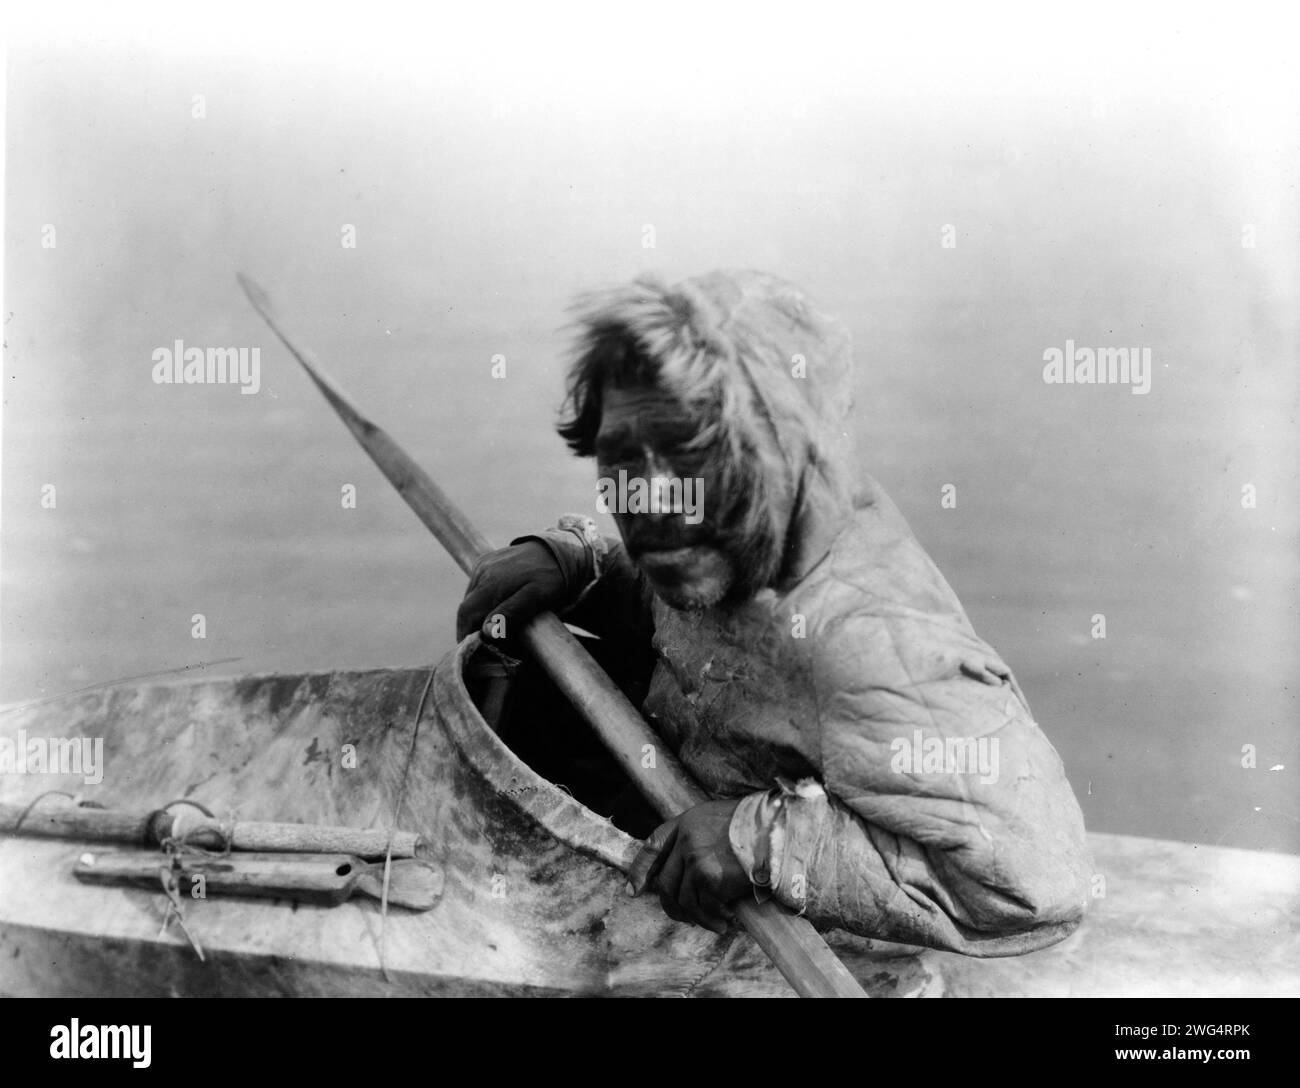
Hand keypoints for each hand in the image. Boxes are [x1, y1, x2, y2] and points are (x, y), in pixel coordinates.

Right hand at [456, 540, 569, 644]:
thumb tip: (486, 631)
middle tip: (484, 643)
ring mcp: (484, 564)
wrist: (561, 551)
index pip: (466, 614)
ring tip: (492, 627)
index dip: (464, 634)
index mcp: (491, 583)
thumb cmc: (551, 578)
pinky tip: (496, 607)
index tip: (471, 650)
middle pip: (467, 606)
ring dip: (477, 613)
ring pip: (471, 596)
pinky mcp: (488, 560)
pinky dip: (482, 600)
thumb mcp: (536, 598)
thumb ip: (510, 613)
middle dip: (471, 626)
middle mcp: (482, 571)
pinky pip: (478, 585)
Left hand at [627, 799, 749, 933]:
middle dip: (672, 906)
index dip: (640, 869)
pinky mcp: (708, 877)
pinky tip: (728, 920)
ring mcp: (694, 859)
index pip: (653, 846)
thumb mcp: (719, 820)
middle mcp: (685, 840)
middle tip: (687, 919)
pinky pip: (704, 906)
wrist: (775, 830)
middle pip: (666, 882)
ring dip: (698, 918)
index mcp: (685, 822)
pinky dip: (714, 918)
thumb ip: (700, 838)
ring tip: (718, 925)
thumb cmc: (756, 826)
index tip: (634, 890)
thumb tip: (690, 870)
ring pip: (684, 899)